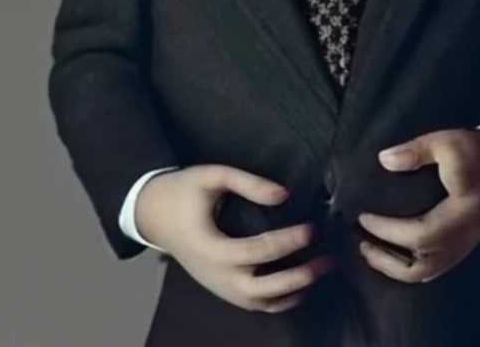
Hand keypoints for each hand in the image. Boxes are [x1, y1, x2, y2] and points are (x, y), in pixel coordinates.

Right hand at [136, 164, 336, 311]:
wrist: (153, 214)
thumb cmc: (182, 191)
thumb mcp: (211, 176)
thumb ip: (246, 181)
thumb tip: (283, 194)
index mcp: (213, 248)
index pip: (259, 251)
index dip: (288, 241)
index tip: (311, 228)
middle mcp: (217, 276)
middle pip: (264, 289)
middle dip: (299, 276)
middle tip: (326, 259)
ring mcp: (219, 287)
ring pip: (261, 302)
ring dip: (293, 291)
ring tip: (320, 271)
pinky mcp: (221, 288)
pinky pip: (253, 304)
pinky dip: (278, 301)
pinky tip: (299, 286)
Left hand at [356, 128, 479, 283]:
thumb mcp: (449, 143)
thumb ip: (416, 151)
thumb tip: (384, 160)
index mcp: (456, 220)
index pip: (416, 236)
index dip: (386, 231)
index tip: (362, 217)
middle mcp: (458, 242)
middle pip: (418, 269)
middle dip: (385, 260)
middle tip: (360, 242)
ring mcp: (460, 247)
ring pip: (425, 272)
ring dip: (395, 266)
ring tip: (370, 250)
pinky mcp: (460, 245)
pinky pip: (432, 267)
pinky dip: (409, 265)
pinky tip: (394, 253)